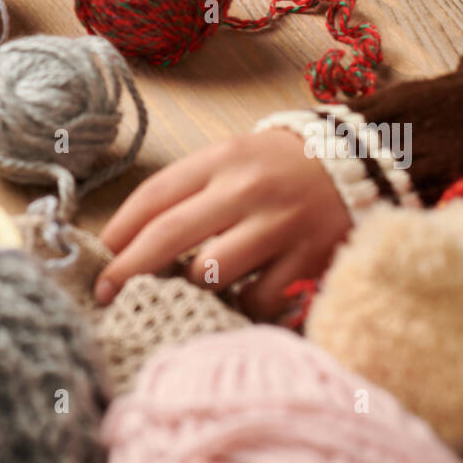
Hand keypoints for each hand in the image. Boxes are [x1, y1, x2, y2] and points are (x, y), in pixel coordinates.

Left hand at [94, 129, 350, 319]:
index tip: (99, 257)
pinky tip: (245, 292)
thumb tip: (130, 241)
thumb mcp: (233, 159)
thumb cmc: (280, 167)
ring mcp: (280, 226)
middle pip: (170, 236)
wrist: (362, 163)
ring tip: (193, 283)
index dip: (120, 229)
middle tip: (105, 294)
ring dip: (192, 284)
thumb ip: (189, 191)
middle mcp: (247, 189)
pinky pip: (256, 298)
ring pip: (209, 271)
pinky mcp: (309, 260)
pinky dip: (243, 303)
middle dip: (129, 269)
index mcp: (223, 159)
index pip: (156, 195)